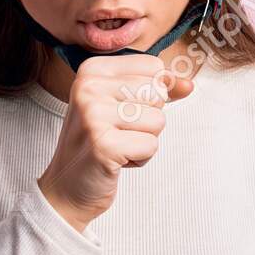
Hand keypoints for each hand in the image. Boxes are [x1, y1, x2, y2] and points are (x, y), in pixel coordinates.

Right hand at [36, 54, 194, 231]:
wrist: (67, 186)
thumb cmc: (98, 143)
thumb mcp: (122, 106)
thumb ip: (157, 90)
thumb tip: (188, 84)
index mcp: (92, 70)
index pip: (153, 67)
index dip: (149, 95)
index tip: (120, 112)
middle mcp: (89, 87)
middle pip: (157, 93)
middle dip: (148, 119)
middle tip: (118, 133)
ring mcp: (93, 115)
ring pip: (158, 120)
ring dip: (144, 140)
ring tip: (117, 146)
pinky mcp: (103, 144)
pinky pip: (152, 146)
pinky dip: (140, 158)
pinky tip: (116, 160)